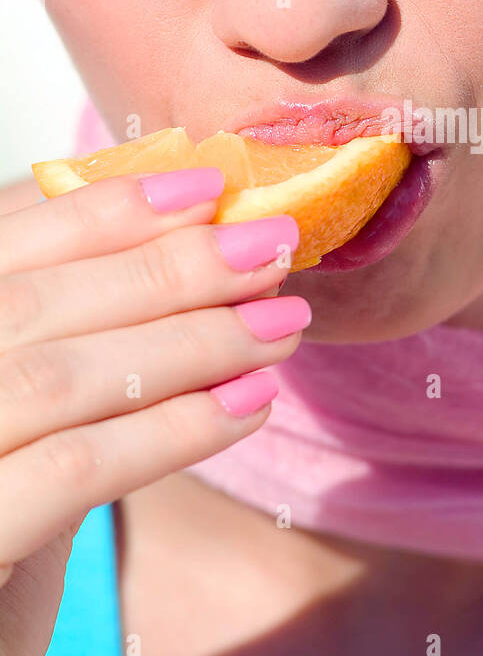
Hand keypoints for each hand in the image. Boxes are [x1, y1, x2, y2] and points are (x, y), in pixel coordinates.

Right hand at [0, 167, 309, 655]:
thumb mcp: (25, 427)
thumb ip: (71, 348)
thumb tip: (187, 252)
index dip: (100, 208)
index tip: (202, 186)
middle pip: (34, 299)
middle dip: (167, 265)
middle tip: (273, 247)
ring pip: (60, 374)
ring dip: (190, 341)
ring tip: (283, 324)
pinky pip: (74, 468)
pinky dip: (171, 430)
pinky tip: (248, 407)